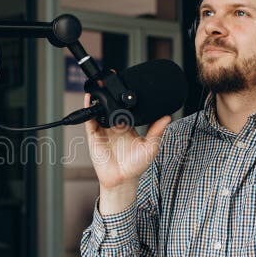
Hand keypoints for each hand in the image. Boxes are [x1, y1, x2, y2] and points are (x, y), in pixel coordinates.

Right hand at [84, 93, 170, 213]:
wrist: (122, 179)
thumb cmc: (136, 165)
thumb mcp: (151, 146)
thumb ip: (157, 131)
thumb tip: (167, 117)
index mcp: (127, 125)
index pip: (124, 106)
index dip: (123, 95)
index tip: (125, 82)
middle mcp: (114, 126)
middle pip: (110, 105)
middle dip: (108, 91)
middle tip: (110, 77)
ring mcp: (103, 129)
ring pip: (98, 109)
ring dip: (97, 97)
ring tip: (99, 84)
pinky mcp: (94, 135)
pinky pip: (89, 120)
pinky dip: (88, 109)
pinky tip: (89, 100)